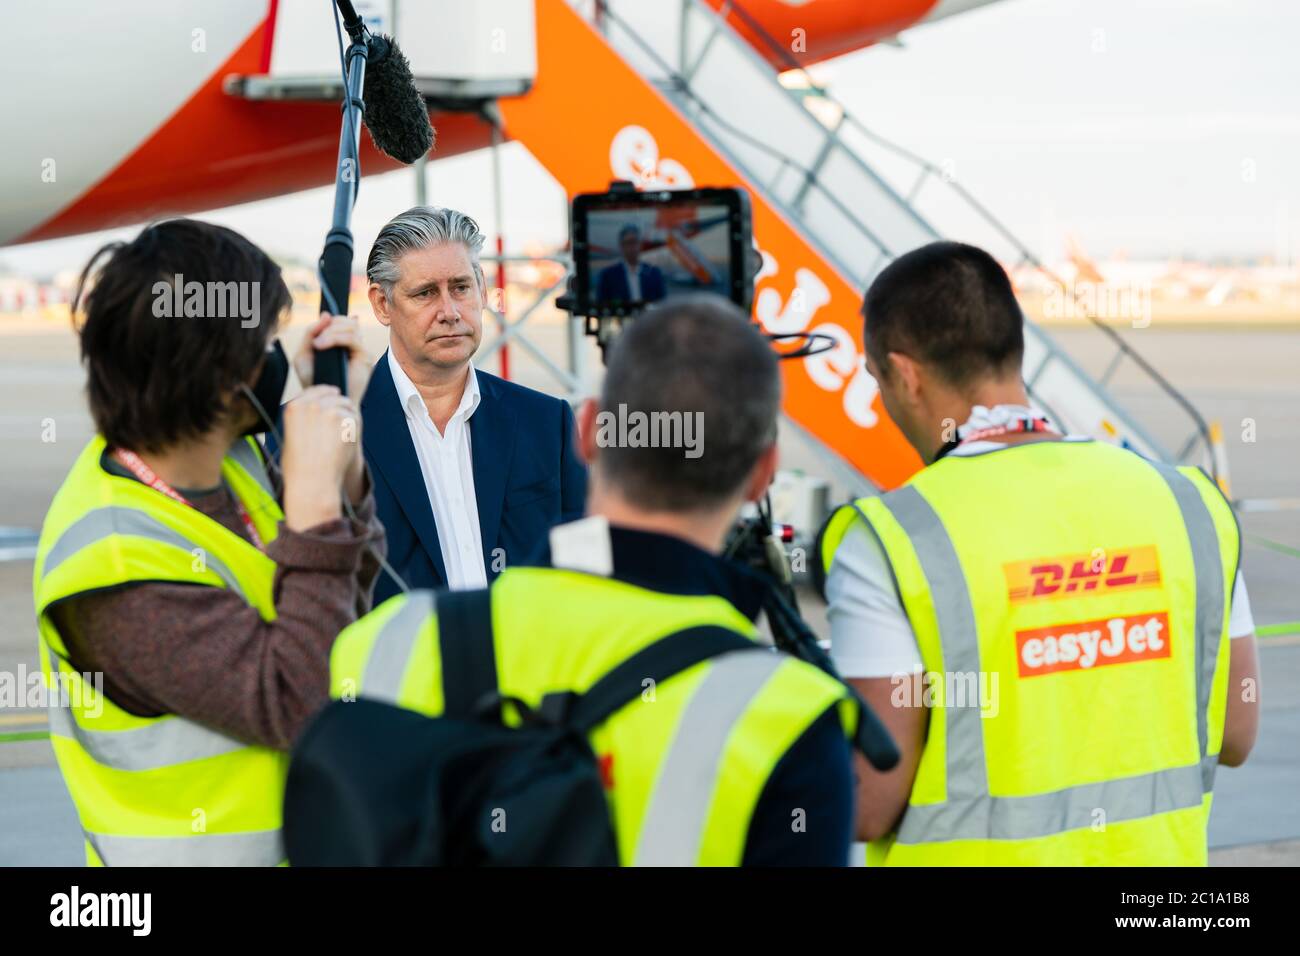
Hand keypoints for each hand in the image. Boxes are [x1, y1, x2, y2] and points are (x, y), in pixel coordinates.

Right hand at [280, 385, 361, 530]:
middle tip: (343, 419)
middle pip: (332, 394)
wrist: (312, 482)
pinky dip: (354, 429)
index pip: (314, 390)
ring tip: (342, 436)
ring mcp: (329, 410)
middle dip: (339, 404)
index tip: (332, 394)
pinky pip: (355, 418)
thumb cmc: (299, 467)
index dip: (325, 393)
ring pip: (346, 404)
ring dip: (348, 416)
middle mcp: (310, 405)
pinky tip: (346, 442)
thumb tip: (315, 411)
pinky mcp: (345, 420)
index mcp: (293, 407)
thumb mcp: (290, 437)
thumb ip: (302, 420)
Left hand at [293, 312, 371, 399]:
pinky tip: (322, 346)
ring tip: (318, 344)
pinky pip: (353, 339)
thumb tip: (327, 314)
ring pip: (351, 326)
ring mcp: (361, 351)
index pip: (341, 321)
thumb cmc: (313, 381)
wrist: (322, 401)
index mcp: (342, 343)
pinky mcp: (365, 358)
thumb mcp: (304, 353)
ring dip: (331, 331)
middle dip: (330, 325)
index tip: (314, 335)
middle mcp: (354, 346)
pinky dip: (336, 338)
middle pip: (348, 321)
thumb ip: (310, 333)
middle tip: (316, 340)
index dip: (328, 322)